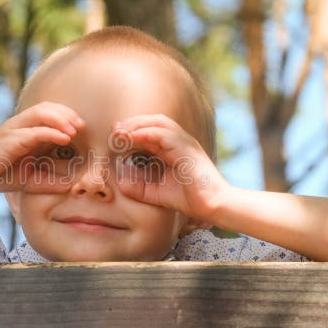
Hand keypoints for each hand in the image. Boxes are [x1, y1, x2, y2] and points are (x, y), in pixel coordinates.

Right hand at [0, 101, 84, 192]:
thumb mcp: (29, 178)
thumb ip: (49, 179)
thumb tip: (71, 185)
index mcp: (23, 129)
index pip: (47, 111)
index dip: (65, 114)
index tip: (80, 126)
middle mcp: (18, 125)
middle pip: (46, 106)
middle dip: (67, 113)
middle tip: (82, 125)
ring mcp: (13, 130)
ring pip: (40, 113)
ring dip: (61, 119)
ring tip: (74, 130)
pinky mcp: (9, 140)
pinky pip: (34, 131)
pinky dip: (51, 132)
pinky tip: (64, 138)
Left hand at [112, 114, 229, 223]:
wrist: (212, 206)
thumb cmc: (190, 199)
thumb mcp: (157, 193)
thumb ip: (139, 187)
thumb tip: (120, 182)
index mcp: (174, 148)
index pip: (151, 130)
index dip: (132, 130)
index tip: (115, 135)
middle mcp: (180, 141)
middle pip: (153, 121)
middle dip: (132, 123)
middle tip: (114, 130)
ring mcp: (185, 142)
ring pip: (159, 123)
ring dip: (137, 124)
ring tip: (120, 131)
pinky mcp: (187, 148)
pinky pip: (164, 134)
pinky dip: (146, 133)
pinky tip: (131, 137)